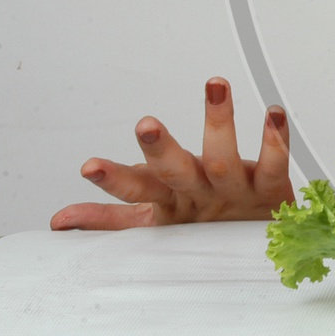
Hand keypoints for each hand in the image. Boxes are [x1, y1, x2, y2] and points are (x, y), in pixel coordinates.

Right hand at [49, 78, 294, 229]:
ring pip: (225, 159)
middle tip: (146, 124)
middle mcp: (200, 196)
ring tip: (216, 85)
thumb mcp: (156, 224)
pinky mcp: (269, 190)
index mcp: (170, 201)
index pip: (136, 189)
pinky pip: (273, 165)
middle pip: (178, 172)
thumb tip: (59, 221)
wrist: (261, 251)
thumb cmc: (205, 229)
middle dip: (161, 150)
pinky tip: (274, 113)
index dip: (113, 180)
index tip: (89, 167)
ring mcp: (235, 193)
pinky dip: (275, 139)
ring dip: (219, 121)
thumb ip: (111, 218)